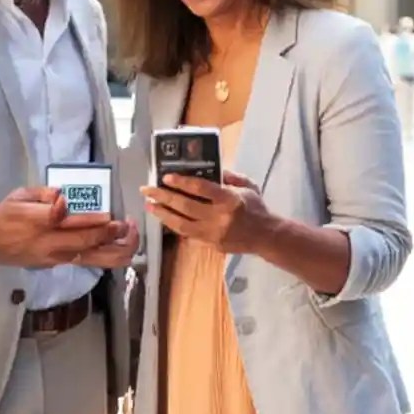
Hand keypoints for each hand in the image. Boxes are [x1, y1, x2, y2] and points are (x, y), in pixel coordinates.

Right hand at [0, 187, 128, 268]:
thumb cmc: (6, 215)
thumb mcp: (21, 195)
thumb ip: (43, 194)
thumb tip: (62, 197)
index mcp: (38, 222)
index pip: (69, 223)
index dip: (92, 220)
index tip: (110, 215)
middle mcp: (50, 243)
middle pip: (86, 242)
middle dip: (112, 234)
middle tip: (127, 224)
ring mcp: (56, 258)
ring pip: (93, 259)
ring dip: (116, 251)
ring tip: (131, 237)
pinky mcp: (58, 264)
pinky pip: (88, 261)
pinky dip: (108, 255)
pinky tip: (120, 245)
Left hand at [140, 170, 272, 254]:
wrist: (266, 237)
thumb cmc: (256, 208)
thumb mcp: (248, 186)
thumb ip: (230, 176)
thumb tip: (210, 169)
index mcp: (229, 200)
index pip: (201, 189)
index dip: (182, 182)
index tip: (166, 177)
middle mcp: (219, 218)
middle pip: (186, 206)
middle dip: (164, 197)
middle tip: (147, 190)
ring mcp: (213, 234)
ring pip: (181, 224)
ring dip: (163, 214)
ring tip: (149, 205)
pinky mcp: (210, 245)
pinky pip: (187, 234)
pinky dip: (174, 225)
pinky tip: (164, 218)